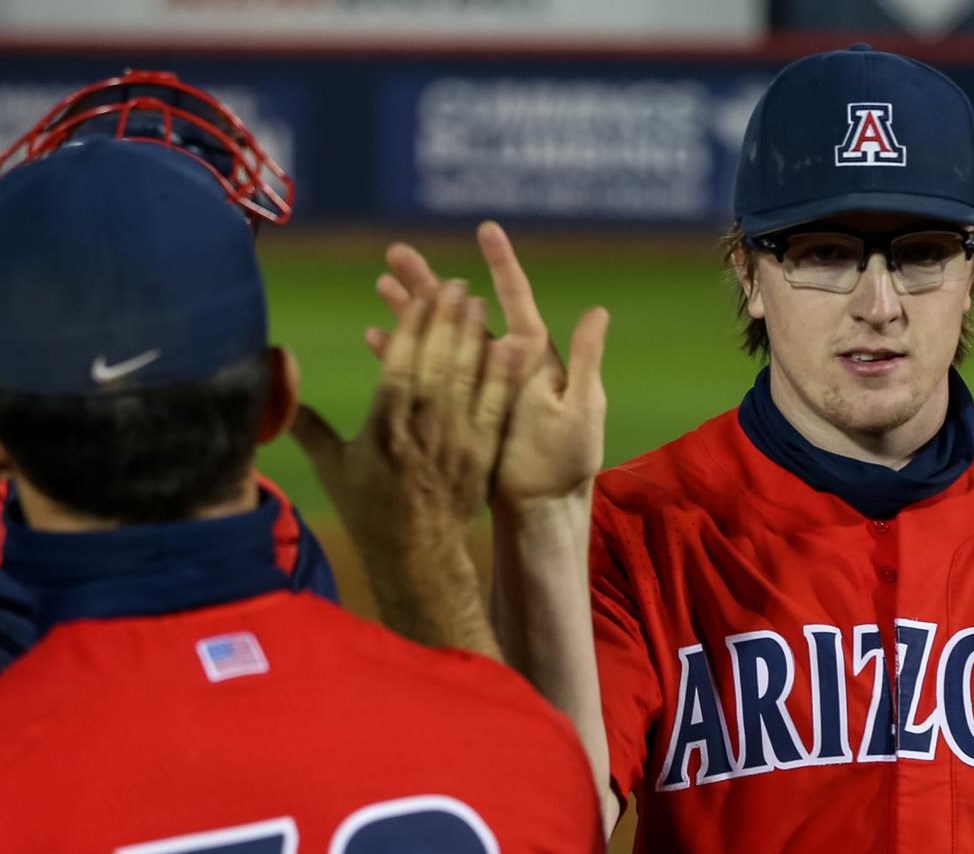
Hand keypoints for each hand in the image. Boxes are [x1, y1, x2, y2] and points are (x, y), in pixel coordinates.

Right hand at [294, 280, 504, 560]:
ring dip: (475, 339)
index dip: (413, 329)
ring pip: (468, 379)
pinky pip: (496, 407)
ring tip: (479, 304)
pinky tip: (510, 347)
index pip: (401, 367)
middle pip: (438, 365)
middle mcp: (422, 431)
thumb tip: (272, 384)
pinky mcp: (482, 454)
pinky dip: (502, 376)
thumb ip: (304, 422)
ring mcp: (457, 442)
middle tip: (457, 286)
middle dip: (448, 321)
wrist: (415, 554)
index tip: (421, 297)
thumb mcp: (332, 465)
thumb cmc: (369, 508)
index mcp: (383, 429)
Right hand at [367, 222, 607, 506]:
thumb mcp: (583, 407)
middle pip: (460, 312)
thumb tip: (598, 311)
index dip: (501, 264)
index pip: (515, 300)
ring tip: (379, 282)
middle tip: (396, 252)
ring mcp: (474, 385)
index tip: (485, 229)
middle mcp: (500, 363)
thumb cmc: (568, 458)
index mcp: (532, 357)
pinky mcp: (455, 409)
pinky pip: (423, 376)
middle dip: (429, 282)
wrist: (542, 504)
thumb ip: (585, 359)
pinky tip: (375, 336)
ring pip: (435, 337)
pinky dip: (400, 356)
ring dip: (408, 311)